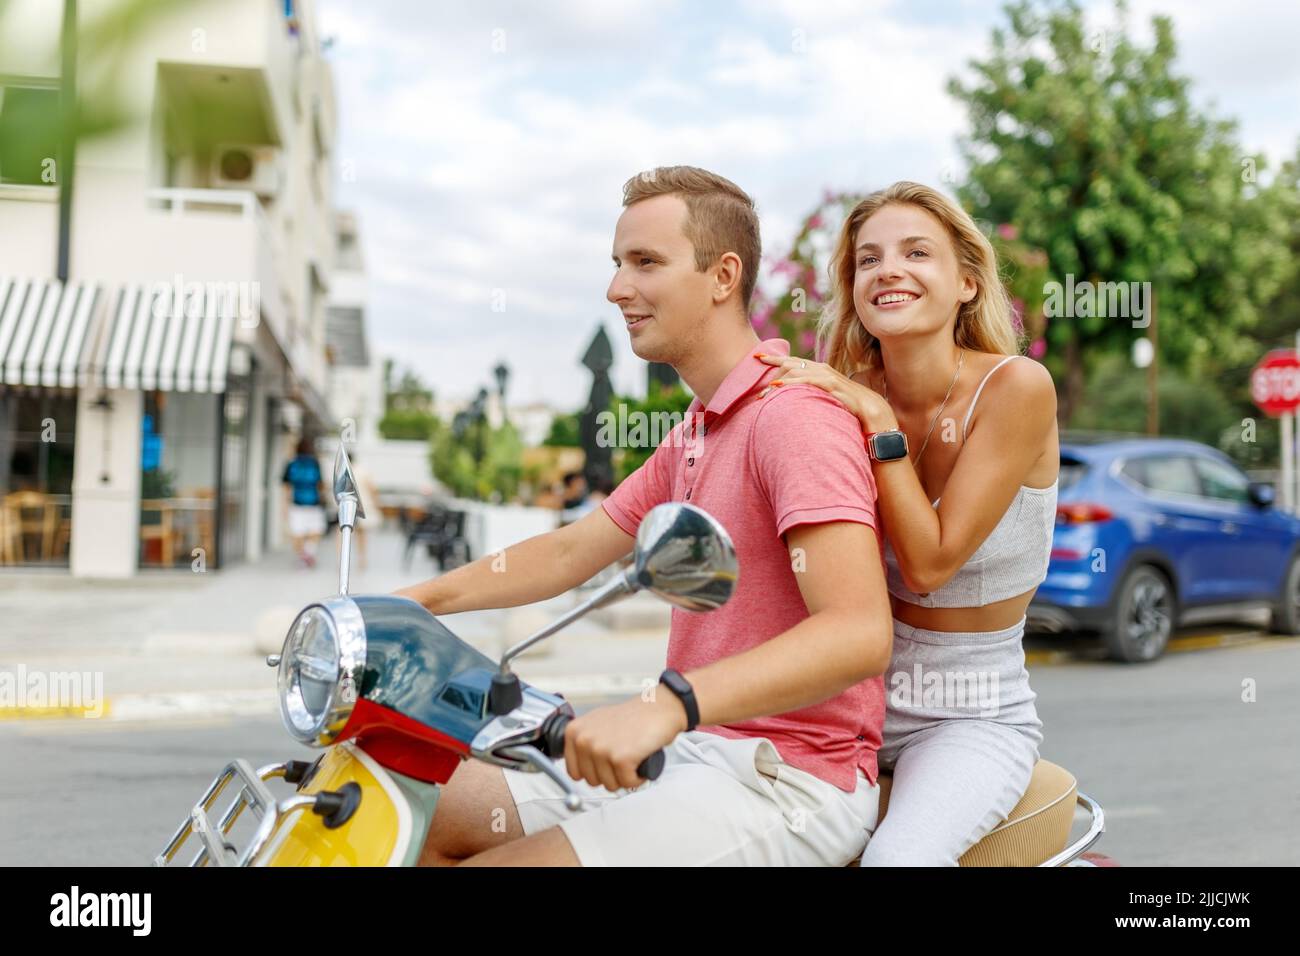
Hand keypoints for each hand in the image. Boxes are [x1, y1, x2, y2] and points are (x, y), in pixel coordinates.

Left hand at [562, 692, 686, 791]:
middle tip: (623, 755)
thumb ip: (584, 742)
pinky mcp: (620, 759)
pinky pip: (627, 783)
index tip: (606, 762)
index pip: (574, 771)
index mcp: (574, 731)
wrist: (659, 708)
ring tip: (632, 756)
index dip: (594, 771)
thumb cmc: (633, 717)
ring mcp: (601, 749)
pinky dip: (638, 777)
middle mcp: (583, 740)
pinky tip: (640, 760)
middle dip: (610, 774)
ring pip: (610, 785)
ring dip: (625, 776)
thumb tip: (578, 766)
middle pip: (592, 781)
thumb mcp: (598, 723)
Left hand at [754, 353, 897, 432]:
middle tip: (756, 378)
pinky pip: (807, 381)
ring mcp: (827, 376)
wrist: (873, 412)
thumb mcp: (826, 397)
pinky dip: (791, 383)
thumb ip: (813, 393)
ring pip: (796, 370)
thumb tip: (796, 399)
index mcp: (819, 371)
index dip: (775, 358)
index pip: (793, 361)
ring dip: (779, 379)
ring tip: (764, 391)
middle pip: (791, 362)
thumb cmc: (849, 406)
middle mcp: (822, 370)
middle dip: (772, 367)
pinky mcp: (832, 385)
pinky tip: (779, 387)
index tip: (757, 358)